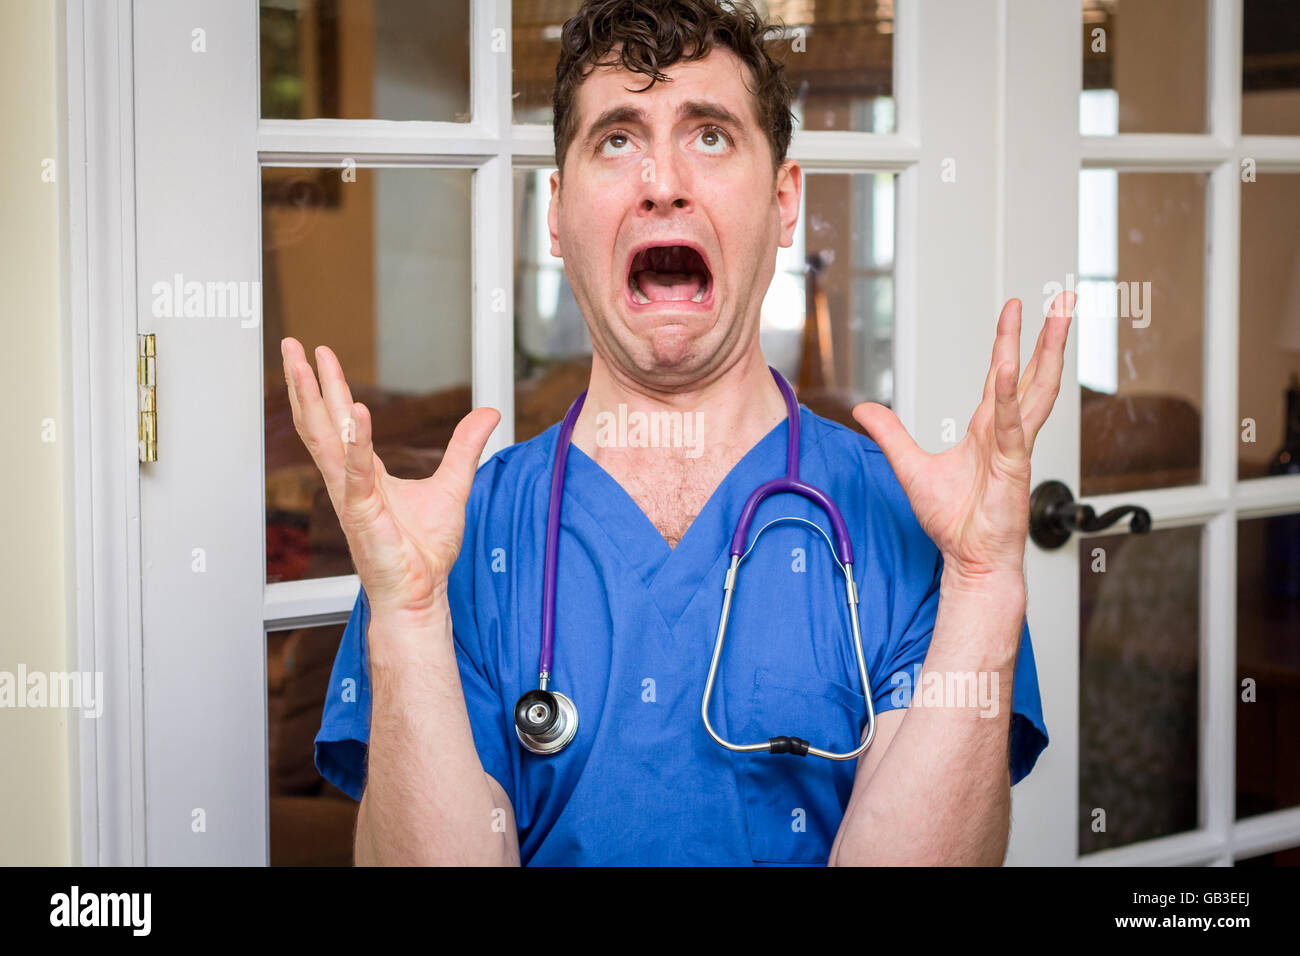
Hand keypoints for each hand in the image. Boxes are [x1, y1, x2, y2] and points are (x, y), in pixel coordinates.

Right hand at [280, 338, 499, 619]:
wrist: (421, 593)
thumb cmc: (425, 551)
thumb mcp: (453, 485)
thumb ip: (465, 447)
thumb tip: (488, 414)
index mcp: (363, 474)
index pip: (338, 420)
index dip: (329, 386)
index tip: (321, 353)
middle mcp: (348, 481)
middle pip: (320, 422)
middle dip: (305, 382)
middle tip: (292, 344)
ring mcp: (351, 497)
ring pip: (325, 441)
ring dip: (313, 402)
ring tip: (306, 367)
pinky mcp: (363, 515)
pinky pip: (356, 475)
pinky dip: (355, 445)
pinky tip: (354, 415)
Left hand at [851, 293, 1073, 581]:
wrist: (969, 558)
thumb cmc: (952, 521)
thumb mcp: (909, 466)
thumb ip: (890, 434)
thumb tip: (864, 410)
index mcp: (988, 429)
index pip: (1001, 376)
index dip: (1009, 342)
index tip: (1016, 310)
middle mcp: (1007, 432)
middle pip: (1032, 374)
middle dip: (1047, 337)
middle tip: (1062, 300)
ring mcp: (1015, 446)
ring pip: (1034, 390)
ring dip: (1047, 352)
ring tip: (1058, 318)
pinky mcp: (1013, 464)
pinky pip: (1010, 424)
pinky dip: (1007, 396)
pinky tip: (1005, 369)